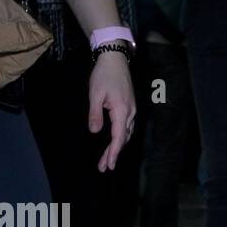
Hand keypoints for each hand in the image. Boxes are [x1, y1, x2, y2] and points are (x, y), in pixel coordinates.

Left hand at [89, 50, 135, 172]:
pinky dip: (121, 137)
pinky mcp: (129, 107)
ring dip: (117, 147)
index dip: (114, 153)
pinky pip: (127, 127)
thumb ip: (95, 114)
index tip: (109, 165)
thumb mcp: (95, 94)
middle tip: (105, 167)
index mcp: (121, 111)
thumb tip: (95, 132)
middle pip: (123, 139)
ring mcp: (131, 110)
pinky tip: (114, 142)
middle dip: (114, 154)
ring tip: (107, 159)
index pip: (119, 137)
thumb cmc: (104, 75)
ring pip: (126, 134)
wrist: (115, 59)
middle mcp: (130, 113)